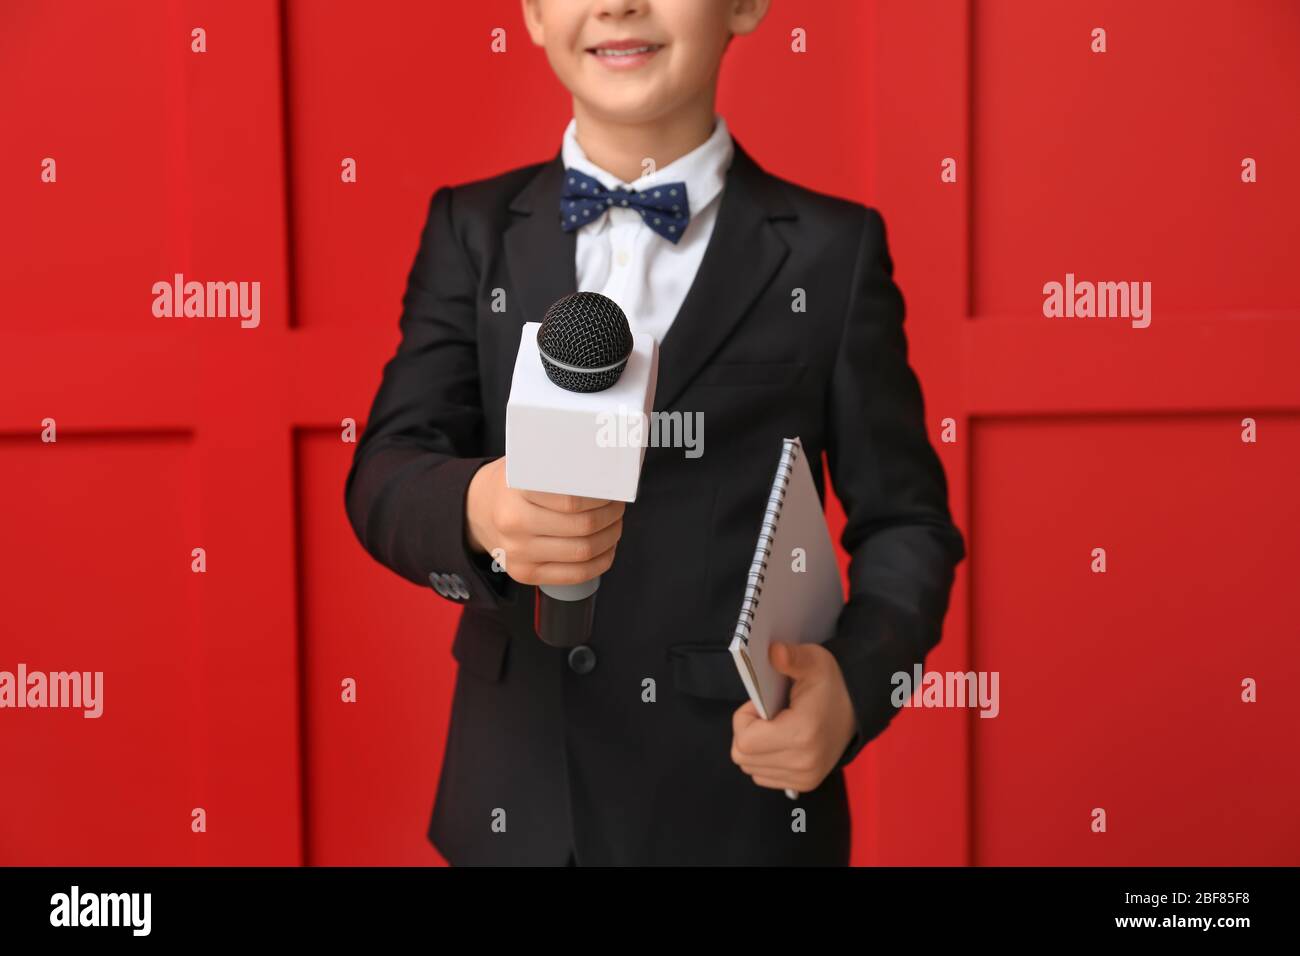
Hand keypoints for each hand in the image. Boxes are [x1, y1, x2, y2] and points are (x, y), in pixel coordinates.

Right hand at [464, 457, 624, 586]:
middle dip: (611, 517)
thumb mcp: (525, 465)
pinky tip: (606, 549)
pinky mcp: (525, 575)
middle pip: (582, 527)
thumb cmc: (510, 485)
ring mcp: (518, 554)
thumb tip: (605, 469)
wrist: (474, 510)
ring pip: (582, 552)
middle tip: (618, 506)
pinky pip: (575, 576)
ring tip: (614, 525)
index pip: (572, 501)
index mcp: (516, 493)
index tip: (614, 490)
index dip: (602, 498)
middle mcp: (515, 526)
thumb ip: (557, 467)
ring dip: (610, 538)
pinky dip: (600, 563)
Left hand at [730, 641, 857, 792]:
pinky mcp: (805, 784)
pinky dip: (764, 759)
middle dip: (746, 732)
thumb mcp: (813, 661)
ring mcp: (805, 777)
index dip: (744, 718)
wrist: (857, 708)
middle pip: (743, 757)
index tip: (762, 704)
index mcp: (802, 734)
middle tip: (767, 715)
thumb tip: (774, 651)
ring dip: (755, 747)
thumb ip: (791, 657)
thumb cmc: (831, 683)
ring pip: (751, 768)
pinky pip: (763, 776)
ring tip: (776, 727)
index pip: (744, 741)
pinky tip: (781, 741)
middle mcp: (804, 762)